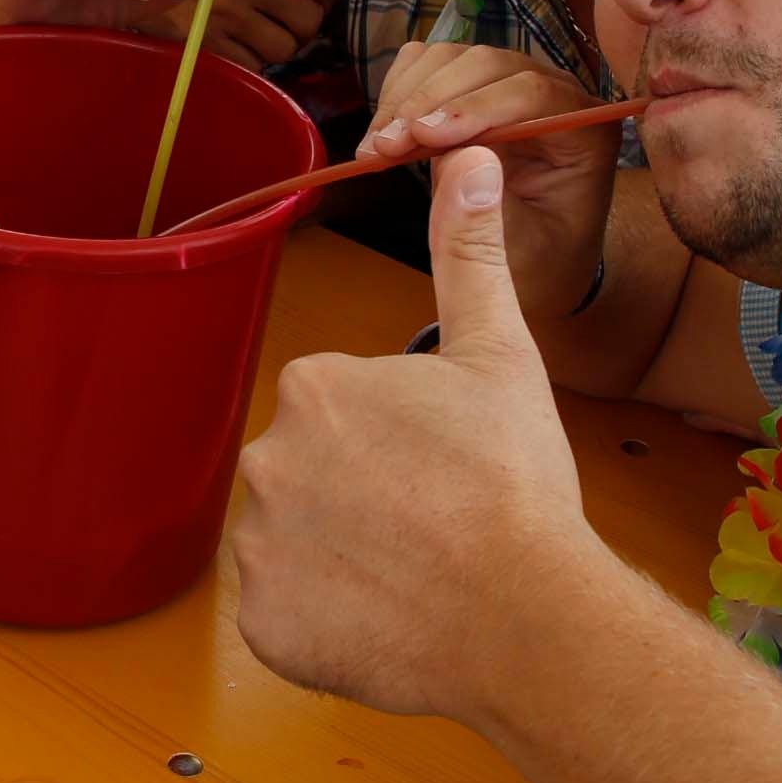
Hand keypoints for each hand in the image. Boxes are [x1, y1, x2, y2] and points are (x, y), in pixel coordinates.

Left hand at [231, 149, 604, 718]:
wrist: (524, 615)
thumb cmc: (514, 484)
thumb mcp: (499, 354)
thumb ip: (469, 255)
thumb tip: (469, 157)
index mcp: (313, 385)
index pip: (339, 408)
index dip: (395, 439)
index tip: (440, 466)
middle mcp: (265, 457)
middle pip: (309, 471)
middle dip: (359, 494)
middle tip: (430, 520)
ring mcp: (258, 547)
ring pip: (294, 541)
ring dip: (340, 556)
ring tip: (413, 572)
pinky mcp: (262, 624)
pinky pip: (286, 614)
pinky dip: (326, 621)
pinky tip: (386, 618)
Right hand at [355, 43, 614, 326]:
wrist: (536, 263)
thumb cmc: (539, 263)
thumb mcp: (522, 253)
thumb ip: (491, 212)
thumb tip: (458, 156)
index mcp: (585, 129)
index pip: (533, 92)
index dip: (474, 106)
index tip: (423, 136)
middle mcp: (553, 93)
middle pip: (488, 64)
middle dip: (429, 100)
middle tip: (384, 146)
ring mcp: (508, 83)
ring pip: (453, 58)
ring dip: (406, 96)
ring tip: (376, 147)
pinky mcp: (471, 88)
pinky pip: (429, 64)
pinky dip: (398, 90)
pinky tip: (383, 132)